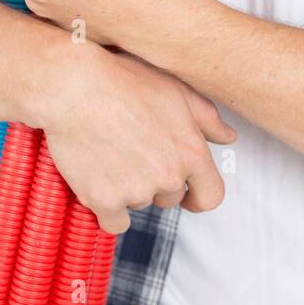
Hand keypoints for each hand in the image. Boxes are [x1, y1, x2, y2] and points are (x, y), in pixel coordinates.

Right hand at [40, 38, 236, 234]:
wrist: (74, 88)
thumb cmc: (125, 82)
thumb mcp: (176, 92)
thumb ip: (208, 119)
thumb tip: (229, 137)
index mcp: (192, 152)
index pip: (212, 196)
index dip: (199, 196)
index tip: (188, 195)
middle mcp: (169, 176)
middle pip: (170, 199)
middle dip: (156, 182)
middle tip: (132, 151)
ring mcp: (136, 191)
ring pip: (139, 204)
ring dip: (128, 189)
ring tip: (110, 151)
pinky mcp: (104, 200)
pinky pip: (114, 222)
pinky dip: (107, 208)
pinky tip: (98, 181)